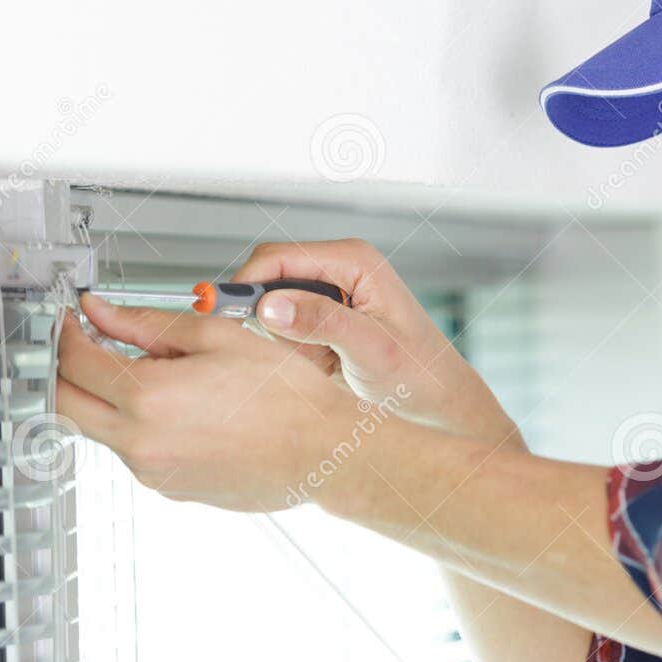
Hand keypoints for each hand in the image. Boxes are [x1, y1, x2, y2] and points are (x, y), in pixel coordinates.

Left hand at [56, 298, 359, 511]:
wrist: (324, 451)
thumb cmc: (288, 398)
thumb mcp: (220, 337)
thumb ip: (149, 323)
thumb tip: (104, 314)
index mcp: (149, 397)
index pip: (76, 359)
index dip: (70, 331)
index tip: (77, 320)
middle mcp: (140, 441)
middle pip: (65, 403)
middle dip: (67, 369)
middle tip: (88, 346)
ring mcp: (153, 471)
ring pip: (99, 430)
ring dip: (106, 400)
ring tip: (154, 377)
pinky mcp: (170, 488)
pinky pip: (135, 453)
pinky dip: (140, 427)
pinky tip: (183, 410)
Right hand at [230, 238, 520, 445]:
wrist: (436, 403)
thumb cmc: (419, 374)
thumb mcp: (372, 349)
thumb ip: (323, 323)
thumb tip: (270, 306)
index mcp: (354, 261)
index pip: (277, 257)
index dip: (247, 285)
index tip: (225, 318)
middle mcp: (338, 270)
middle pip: (267, 280)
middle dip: (267, 320)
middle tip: (290, 354)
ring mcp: (328, 296)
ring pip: (270, 310)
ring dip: (283, 342)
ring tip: (322, 363)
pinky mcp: (320, 321)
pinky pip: (281, 333)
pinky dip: (291, 354)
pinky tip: (323, 367)